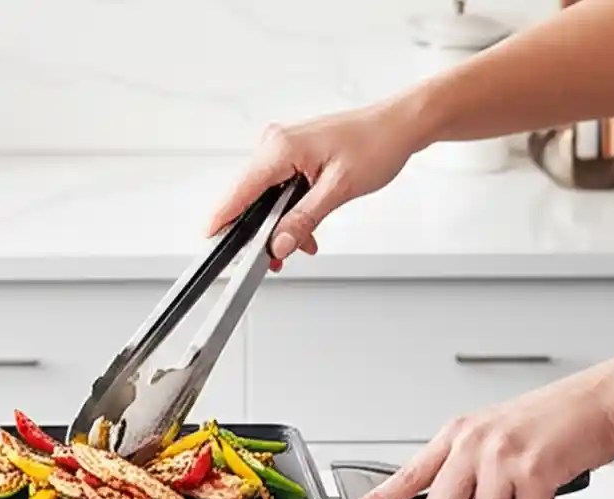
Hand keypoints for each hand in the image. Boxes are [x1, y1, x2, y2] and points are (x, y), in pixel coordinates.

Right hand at [206, 98, 429, 271]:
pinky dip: (289, 210)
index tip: (214, 247)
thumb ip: (303, 220)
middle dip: (263, 231)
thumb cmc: (376, 144)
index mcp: (280, 148)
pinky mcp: (291, 154)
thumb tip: (278, 243)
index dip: (223, 222)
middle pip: (249, 198)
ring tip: (304, 243)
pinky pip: (278, 188)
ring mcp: (282, 148)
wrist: (399, 126)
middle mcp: (275, 144)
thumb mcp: (339, 189)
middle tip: (278, 257)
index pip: (238, 192)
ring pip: (265, 197)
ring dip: (280, 223)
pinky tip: (306, 227)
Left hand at [341, 364, 613, 498]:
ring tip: (528, 488)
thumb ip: (463, 477)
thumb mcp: (493, 441)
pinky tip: (549, 481)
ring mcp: (499, 454)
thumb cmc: (550, 422)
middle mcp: (471, 443)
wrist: (600, 402)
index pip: (405, 476)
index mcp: (456, 436)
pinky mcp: (531, 468)